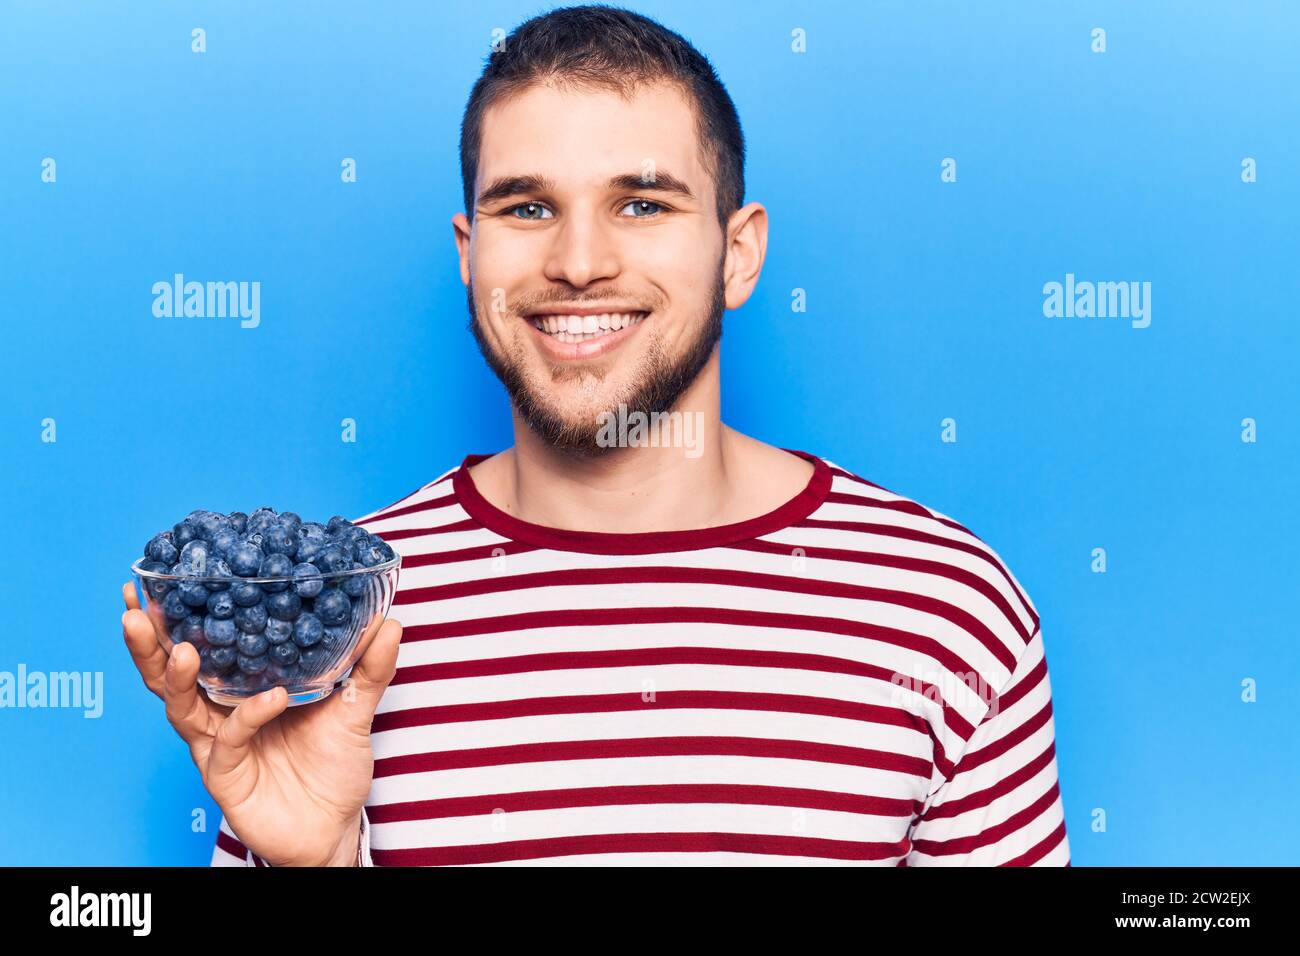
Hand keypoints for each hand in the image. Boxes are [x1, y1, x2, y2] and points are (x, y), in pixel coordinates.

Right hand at [121, 582, 402, 865]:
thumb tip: (390, 621)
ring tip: (181, 648)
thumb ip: (369, 666)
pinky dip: (248, 716)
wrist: (335, 827)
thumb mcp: (356, 707)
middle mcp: (222, 712)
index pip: (204, 644)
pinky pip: (229, 741)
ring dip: (177, 676)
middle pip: (171, 673)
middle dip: (151, 641)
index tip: (164, 578)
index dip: (180, 616)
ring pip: (181, 706)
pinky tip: (270, 697)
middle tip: (138, 607)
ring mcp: (219, 745)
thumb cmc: (334, 766)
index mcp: (243, 686)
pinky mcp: (226, 777)